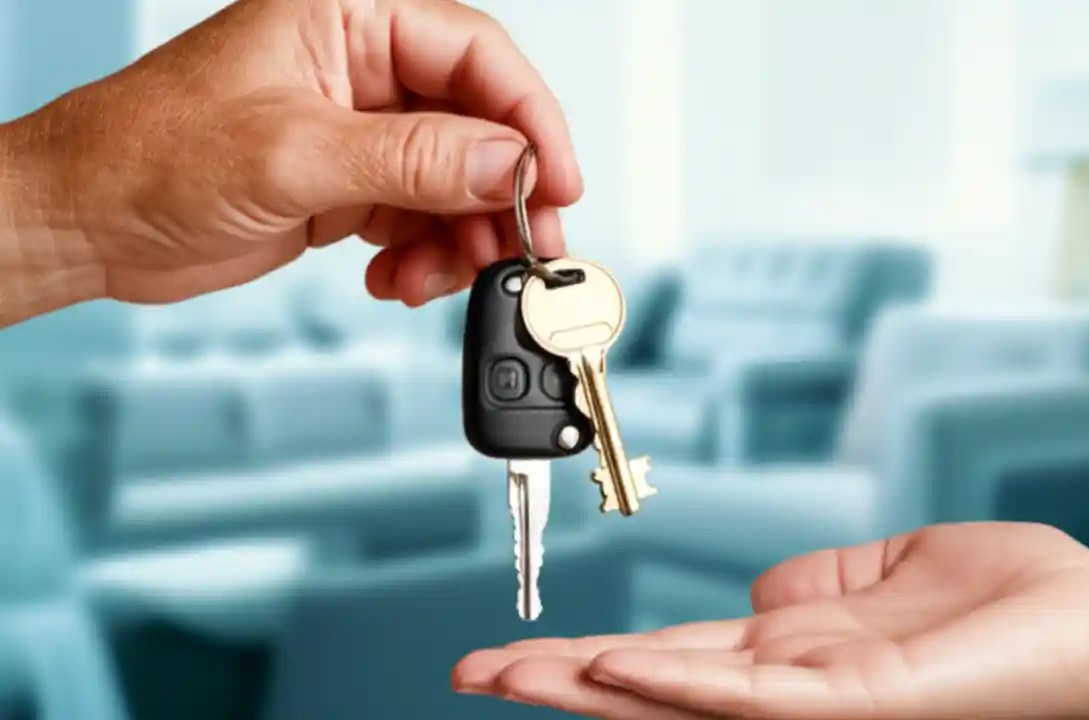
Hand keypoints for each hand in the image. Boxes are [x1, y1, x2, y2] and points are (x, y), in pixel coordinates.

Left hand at [0, 0, 579, 325]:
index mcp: (348, 14)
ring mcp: (359, 128)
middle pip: (478, 121)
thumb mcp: (295, 154)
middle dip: (504, 191)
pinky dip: (424, 256)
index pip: (475, 52)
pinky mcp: (350, 183)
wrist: (86, 223)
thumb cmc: (149, 154)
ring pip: (456, 179)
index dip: (529, 118)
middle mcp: (361, 64)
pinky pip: (421, 217)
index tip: (556, 180)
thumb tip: (511, 164)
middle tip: (524, 247)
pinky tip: (395, 279)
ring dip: (462, 236)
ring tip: (441, 276)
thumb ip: (414, 159)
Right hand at [455, 523, 1088, 718]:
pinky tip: (619, 667)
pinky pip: (751, 696)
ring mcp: (816, 701)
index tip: (523, 649)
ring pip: (680, 697)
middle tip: (472, 669)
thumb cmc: (1008, 606)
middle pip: (651, 684)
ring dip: (589, 686)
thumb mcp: (881, 573)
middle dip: (557, 680)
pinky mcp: (855, 701)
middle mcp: (788, 684)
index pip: (669, 653)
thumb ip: (810, 582)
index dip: (589, 654)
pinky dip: (678, 682)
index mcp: (792, 652)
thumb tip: (757, 594)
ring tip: (511, 673)